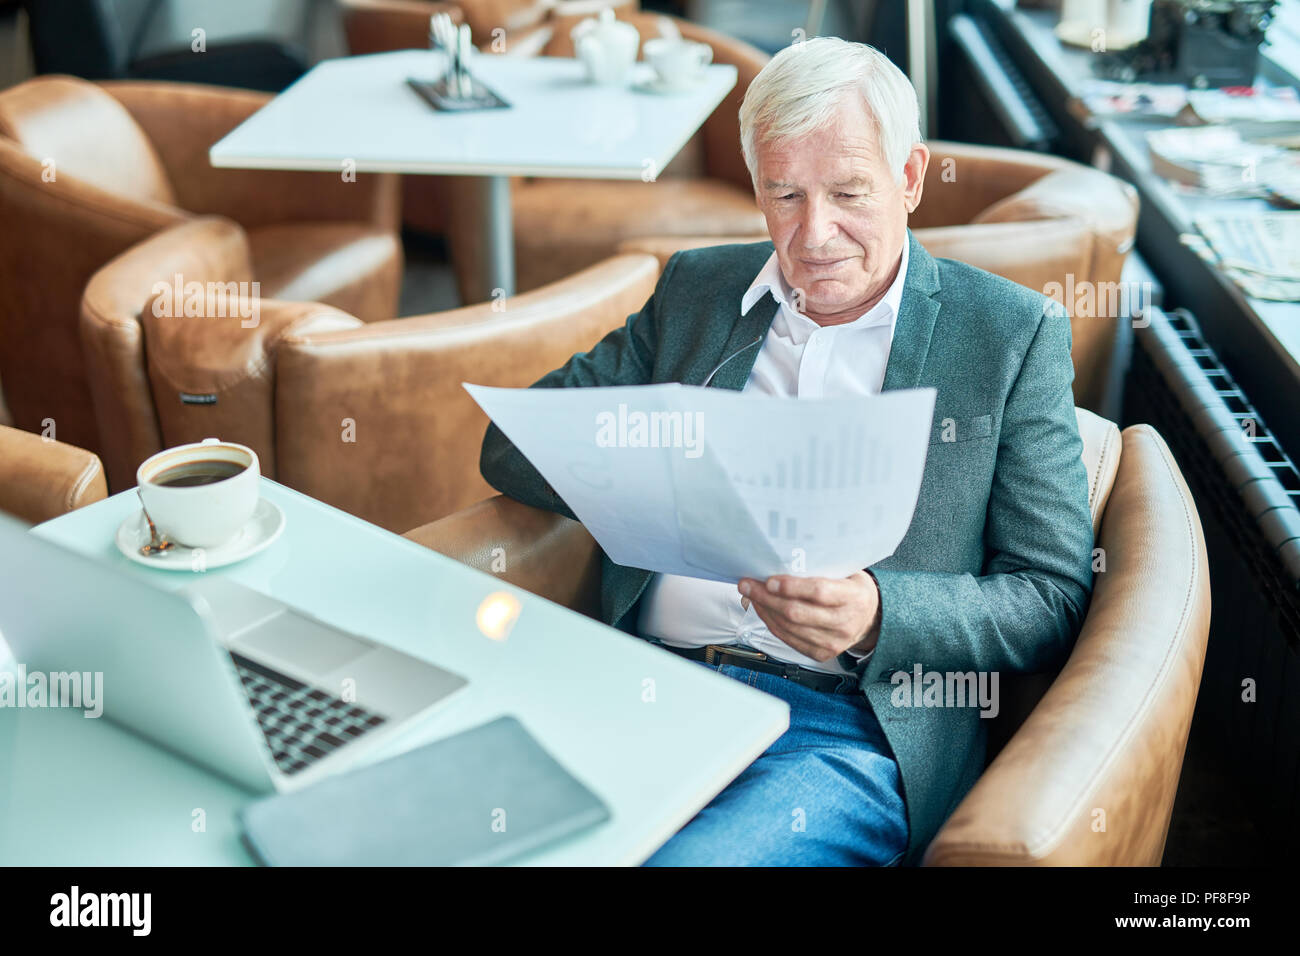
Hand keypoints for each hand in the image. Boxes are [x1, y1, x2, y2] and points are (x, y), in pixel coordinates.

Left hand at [737, 570, 880, 662]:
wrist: (871, 619)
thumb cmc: (853, 590)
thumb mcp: (848, 573)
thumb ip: (822, 569)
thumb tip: (783, 560)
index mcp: (853, 598)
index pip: (819, 593)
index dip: (792, 587)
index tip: (770, 580)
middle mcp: (843, 623)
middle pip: (796, 613)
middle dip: (766, 597)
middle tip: (748, 584)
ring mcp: (832, 642)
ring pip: (788, 627)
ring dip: (764, 610)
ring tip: (751, 594)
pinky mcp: (821, 653)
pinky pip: (788, 639)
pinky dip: (771, 623)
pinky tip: (763, 610)